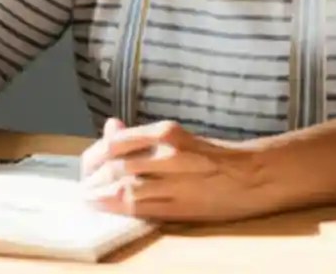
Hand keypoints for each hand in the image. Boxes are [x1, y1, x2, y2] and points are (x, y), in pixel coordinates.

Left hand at [79, 118, 271, 221]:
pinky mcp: (180, 206)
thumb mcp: (175, 137)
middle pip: (114, 167)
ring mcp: (174, 182)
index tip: (87, 166)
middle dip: (92, 179)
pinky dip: (117, 208)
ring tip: (88, 199)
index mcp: (165, 132)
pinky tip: (106, 208)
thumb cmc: (209, 155)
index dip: (93, 156)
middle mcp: (168, 154)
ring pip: (123, 189)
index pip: (114, 143)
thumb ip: (140, 136)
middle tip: (83, 186)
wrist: (251, 176)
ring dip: (99, 196)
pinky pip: (140, 208)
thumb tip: (110, 126)